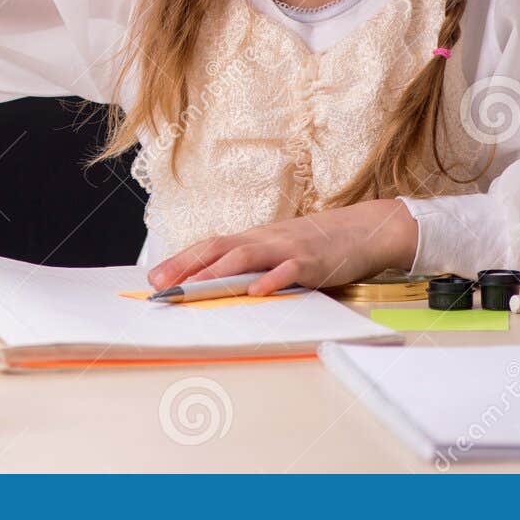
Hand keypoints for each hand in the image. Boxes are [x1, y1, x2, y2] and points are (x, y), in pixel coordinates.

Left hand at [145, 199, 420, 295]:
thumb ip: (255, 263)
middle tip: (161, 285)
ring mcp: (288, 248)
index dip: (182, 260)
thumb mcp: (280, 249)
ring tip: (195, 287)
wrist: (364, 229)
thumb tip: (221, 282)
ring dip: (218, 272)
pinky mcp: (313, 261)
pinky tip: (256, 291)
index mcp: (256, 237)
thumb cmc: (319, 243)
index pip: (211, 246)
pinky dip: (271, 280)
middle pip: (219, 248)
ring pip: (246, 256)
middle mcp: (266, 239)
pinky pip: (289, 271)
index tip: (155, 277)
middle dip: (187, 266)